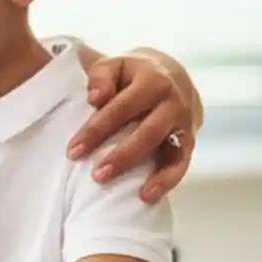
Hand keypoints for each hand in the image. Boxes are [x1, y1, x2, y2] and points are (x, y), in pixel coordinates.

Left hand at [69, 53, 196, 202]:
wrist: (170, 75)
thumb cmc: (129, 74)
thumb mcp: (113, 65)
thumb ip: (101, 76)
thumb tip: (96, 98)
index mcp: (152, 80)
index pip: (120, 108)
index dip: (96, 130)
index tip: (73, 151)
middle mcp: (173, 102)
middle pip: (147, 132)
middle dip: (121, 156)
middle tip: (96, 175)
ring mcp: (184, 124)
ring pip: (170, 152)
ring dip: (150, 174)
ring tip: (131, 193)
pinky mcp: (188, 142)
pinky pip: (181, 165)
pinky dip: (166, 181)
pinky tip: (146, 196)